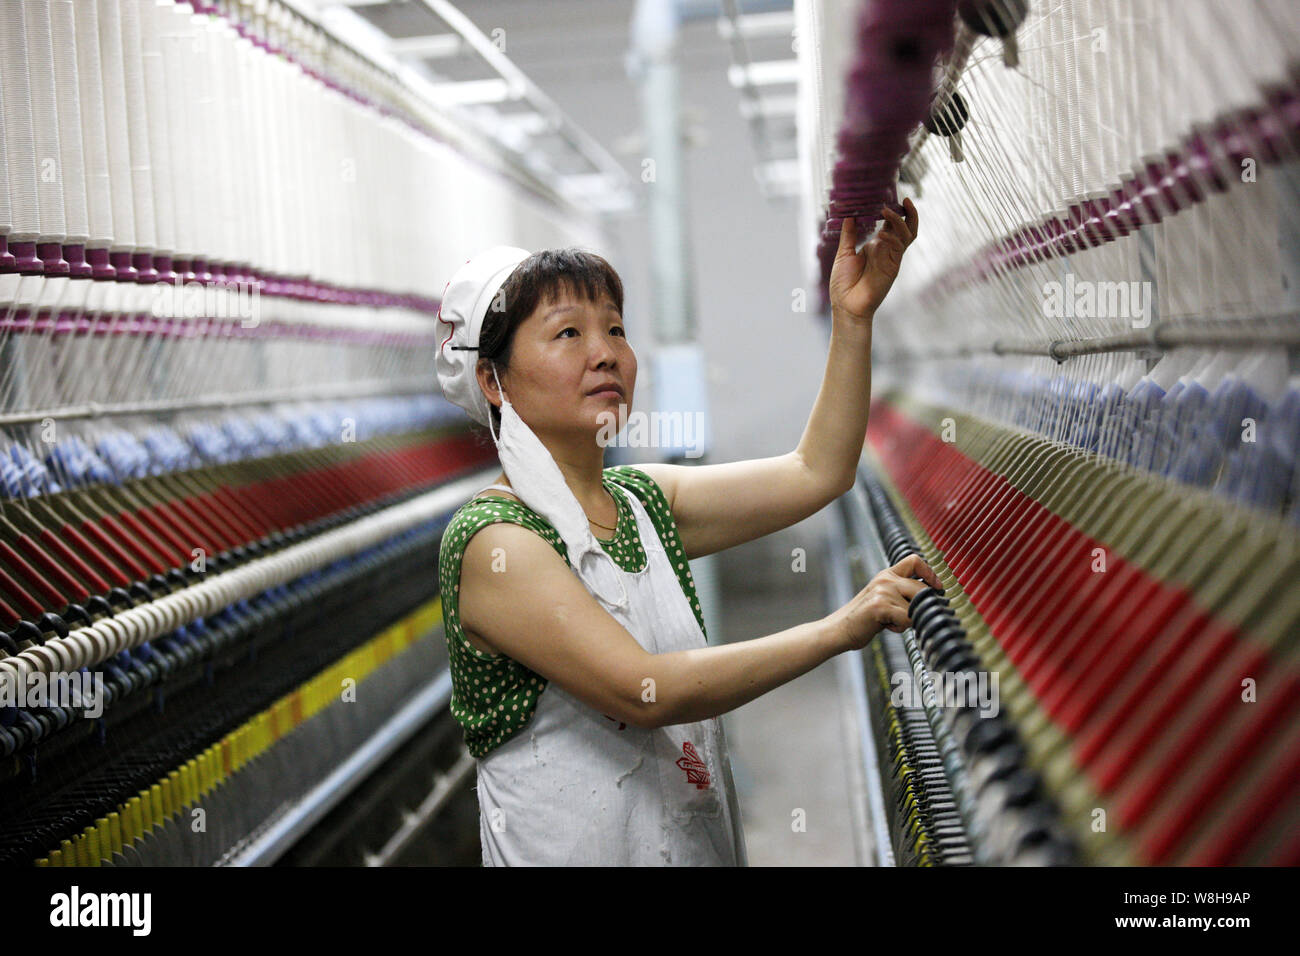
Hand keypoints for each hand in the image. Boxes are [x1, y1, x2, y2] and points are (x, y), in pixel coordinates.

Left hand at [828, 197, 918, 324]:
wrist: (846, 306)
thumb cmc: (843, 284)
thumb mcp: (843, 254)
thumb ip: (849, 235)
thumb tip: (849, 216)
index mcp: (875, 247)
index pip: (890, 225)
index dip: (893, 212)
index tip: (888, 198)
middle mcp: (886, 250)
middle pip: (905, 227)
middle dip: (908, 213)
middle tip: (904, 199)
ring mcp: (891, 258)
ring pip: (907, 234)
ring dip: (901, 220)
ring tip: (888, 210)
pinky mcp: (893, 266)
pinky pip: (900, 247)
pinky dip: (894, 236)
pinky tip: (883, 233)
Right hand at [830, 553, 942, 650]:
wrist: (840, 629)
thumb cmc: (864, 618)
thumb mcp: (883, 598)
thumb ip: (901, 593)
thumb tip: (931, 598)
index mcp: (887, 574)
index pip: (915, 561)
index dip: (930, 573)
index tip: (937, 586)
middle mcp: (886, 579)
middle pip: (922, 589)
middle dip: (922, 607)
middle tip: (912, 618)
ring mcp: (883, 591)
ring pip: (916, 607)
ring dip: (908, 621)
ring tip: (891, 622)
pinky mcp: (881, 605)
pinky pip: (908, 619)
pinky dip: (900, 628)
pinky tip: (885, 626)